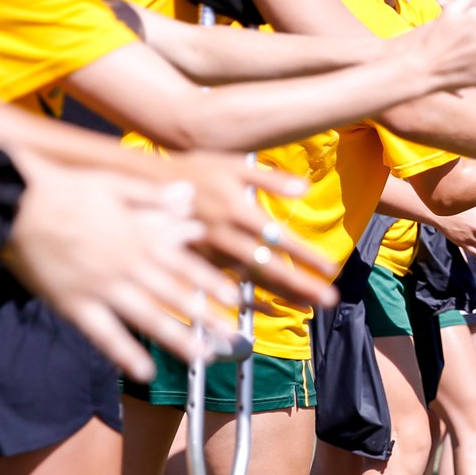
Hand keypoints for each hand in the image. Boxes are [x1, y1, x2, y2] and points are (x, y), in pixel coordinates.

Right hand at [0, 150, 247, 379]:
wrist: (18, 201)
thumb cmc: (63, 188)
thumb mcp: (114, 184)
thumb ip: (152, 195)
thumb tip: (186, 196)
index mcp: (138, 237)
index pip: (184, 264)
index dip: (211, 283)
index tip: (233, 298)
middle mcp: (127, 265)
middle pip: (175, 295)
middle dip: (207, 317)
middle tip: (232, 336)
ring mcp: (102, 287)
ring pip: (149, 318)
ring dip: (178, 339)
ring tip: (202, 358)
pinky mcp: (74, 304)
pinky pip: (105, 335)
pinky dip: (126, 353)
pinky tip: (144, 371)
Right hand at [165, 150, 337, 310]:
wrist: (145, 184)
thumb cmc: (195, 171)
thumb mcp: (233, 165)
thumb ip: (270, 179)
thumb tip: (306, 188)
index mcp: (238, 210)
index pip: (280, 238)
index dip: (306, 255)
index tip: (329, 268)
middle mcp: (226, 236)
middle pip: (269, 266)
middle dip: (301, 285)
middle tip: (328, 299)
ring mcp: (211, 253)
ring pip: (251, 281)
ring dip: (281, 294)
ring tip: (307, 305)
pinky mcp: (199, 263)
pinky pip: (228, 288)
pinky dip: (251, 301)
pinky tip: (270, 309)